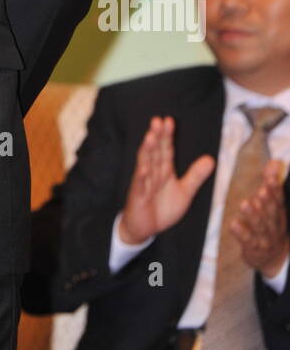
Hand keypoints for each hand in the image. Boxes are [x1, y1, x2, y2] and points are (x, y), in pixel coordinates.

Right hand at [119, 116, 215, 244]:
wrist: (144, 228)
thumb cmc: (161, 208)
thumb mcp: (184, 192)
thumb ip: (195, 176)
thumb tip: (211, 159)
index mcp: (164, 170)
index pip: (165, 150)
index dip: (167, 136)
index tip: (169, 121)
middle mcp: (152, 173)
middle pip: (155, 152)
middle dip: (156, 136)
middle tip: (158, 120)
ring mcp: (144, 183)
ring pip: (145, 164)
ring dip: (147, 151)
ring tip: (150, 137)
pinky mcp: (138, 196)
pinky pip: (140, 186)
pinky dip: (141, 178)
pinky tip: (143, 168)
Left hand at [229, 159, 288, 277]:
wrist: (272, 258)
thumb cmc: (269, 225)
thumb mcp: (272, 205)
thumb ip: (271, 183)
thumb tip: (275, 162)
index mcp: (278, 214)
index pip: (279, 201)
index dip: (275, 190)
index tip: (270, 179)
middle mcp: (274, 227)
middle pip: (271, 214)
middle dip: (266, 202)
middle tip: (259, 192)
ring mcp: (265, 240)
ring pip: (261, 227)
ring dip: (253, 216)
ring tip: (245, 204)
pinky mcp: (253, 250)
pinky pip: (247, 242)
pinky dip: (241, 234)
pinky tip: (233, 224)